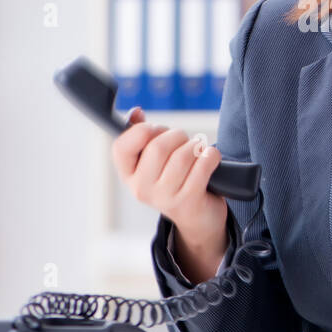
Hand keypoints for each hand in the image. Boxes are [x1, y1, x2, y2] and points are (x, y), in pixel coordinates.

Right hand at [111, 107, 227, 252]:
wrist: (197, 218)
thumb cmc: (175, 181)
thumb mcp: (154, 162)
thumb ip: (142, 136)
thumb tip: (136, 112)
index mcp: (128, 175)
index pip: (121, 147)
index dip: (139, 130)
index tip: (153, 130)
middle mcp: (141, 189)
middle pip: (158, 147)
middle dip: (176, 135)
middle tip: (183, 140)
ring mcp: (164, 198)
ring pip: (183, 154)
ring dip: (195, 146)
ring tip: (197, 151)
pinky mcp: (189, 201)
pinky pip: (203, 164)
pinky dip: (211, 155)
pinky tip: (209, 159)